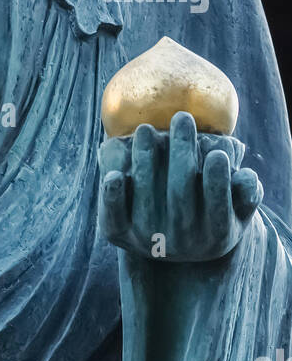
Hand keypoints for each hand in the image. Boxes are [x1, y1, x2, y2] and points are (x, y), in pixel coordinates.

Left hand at [99, 111, 262, 261]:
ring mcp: (148, 239)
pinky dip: (112, 197)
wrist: (170, 243)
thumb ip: (246, 194)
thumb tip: (247, 176)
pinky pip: (113, 218)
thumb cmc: (208, 212)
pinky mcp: (119, 234)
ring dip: (145, 160)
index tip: (218, 154)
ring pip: (146, 197)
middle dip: (182, 152)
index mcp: (215, 237)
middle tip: (182, 117)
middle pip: (180, 194)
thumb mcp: (236, 210)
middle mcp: (182, 242)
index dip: (217, 182)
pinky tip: (113, 174)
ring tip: (147, 128)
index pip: (218, 209)